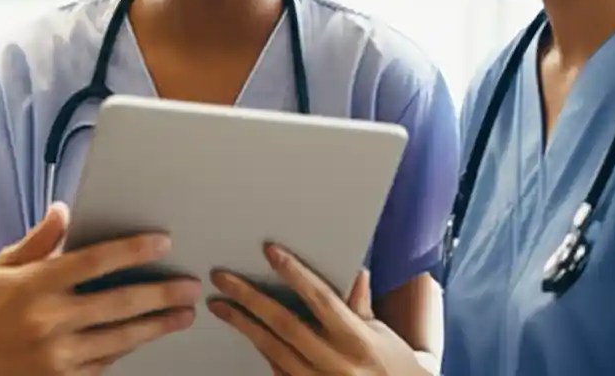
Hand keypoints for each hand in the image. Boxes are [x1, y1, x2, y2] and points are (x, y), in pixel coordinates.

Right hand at [0, 202, 199, 374]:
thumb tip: (63, 210)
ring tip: (183, 315)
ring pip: (120, 338)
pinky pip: (105, 363)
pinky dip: (127, 349)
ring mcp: (57, 355)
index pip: (94, 261)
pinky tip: (146, 337)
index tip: (161, 243)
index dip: (132, 250)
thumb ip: (38, 241)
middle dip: (160, 294)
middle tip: (189, 287)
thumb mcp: (2, 268)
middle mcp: (49, 320)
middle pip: (118, 303)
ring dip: (157, 326)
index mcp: (35, 285)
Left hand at [208, 244, 425, 375]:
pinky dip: (258, 348)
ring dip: (243, 325)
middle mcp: (336, 364)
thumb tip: (355, 270)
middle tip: (222, 277)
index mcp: (358, 340)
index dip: (295, 273)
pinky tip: (243, 330)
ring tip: (219, 305)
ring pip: (272, 350)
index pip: (321, 299)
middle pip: (285, 325)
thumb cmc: (394, 368)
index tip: (269, 250)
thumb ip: (362, 304)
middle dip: (250, 299)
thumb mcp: (384, 335)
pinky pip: (275, 370)